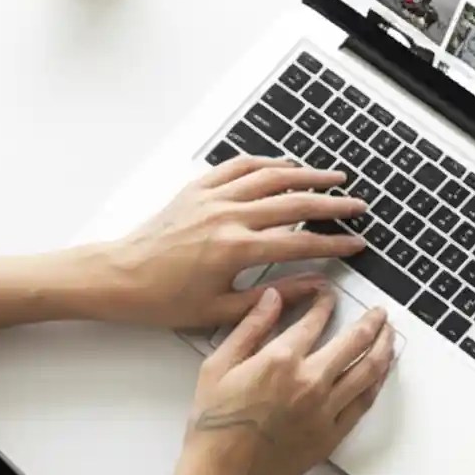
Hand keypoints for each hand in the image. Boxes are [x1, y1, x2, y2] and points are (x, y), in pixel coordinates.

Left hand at [91, 156, 367, 328]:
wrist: (117, 277)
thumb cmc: (161, 300)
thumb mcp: (219, 311)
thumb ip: (272, 298)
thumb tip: (313, 287)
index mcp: (234, 249)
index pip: (299, 241)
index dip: (333, 243)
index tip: (355, 243)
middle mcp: (227, 216)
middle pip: (293, 202)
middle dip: (332, 204)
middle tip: (358, 206)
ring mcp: (212, 197)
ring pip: (271, 176)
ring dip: (307, 174)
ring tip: (333, 177)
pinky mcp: (198, 188)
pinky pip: (239, 167)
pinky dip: (267, 163)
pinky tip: (285, 166)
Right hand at [169, 288, 395, 474]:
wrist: (222, 474)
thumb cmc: (215, 426)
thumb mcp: (218, 366)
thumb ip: (249, 327)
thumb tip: (271, 297)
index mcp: (280, 360)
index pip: (315, 319)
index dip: (325, 301)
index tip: (329, 294)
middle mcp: (309, 381)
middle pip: (354, 341)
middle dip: (371, 321)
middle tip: (378, 312)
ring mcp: (324, 409)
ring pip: (368, 370)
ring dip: (383, 347)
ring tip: (389, 335)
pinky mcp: (331, 434)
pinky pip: (364, 402)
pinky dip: (377, 383)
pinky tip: (380, 373)